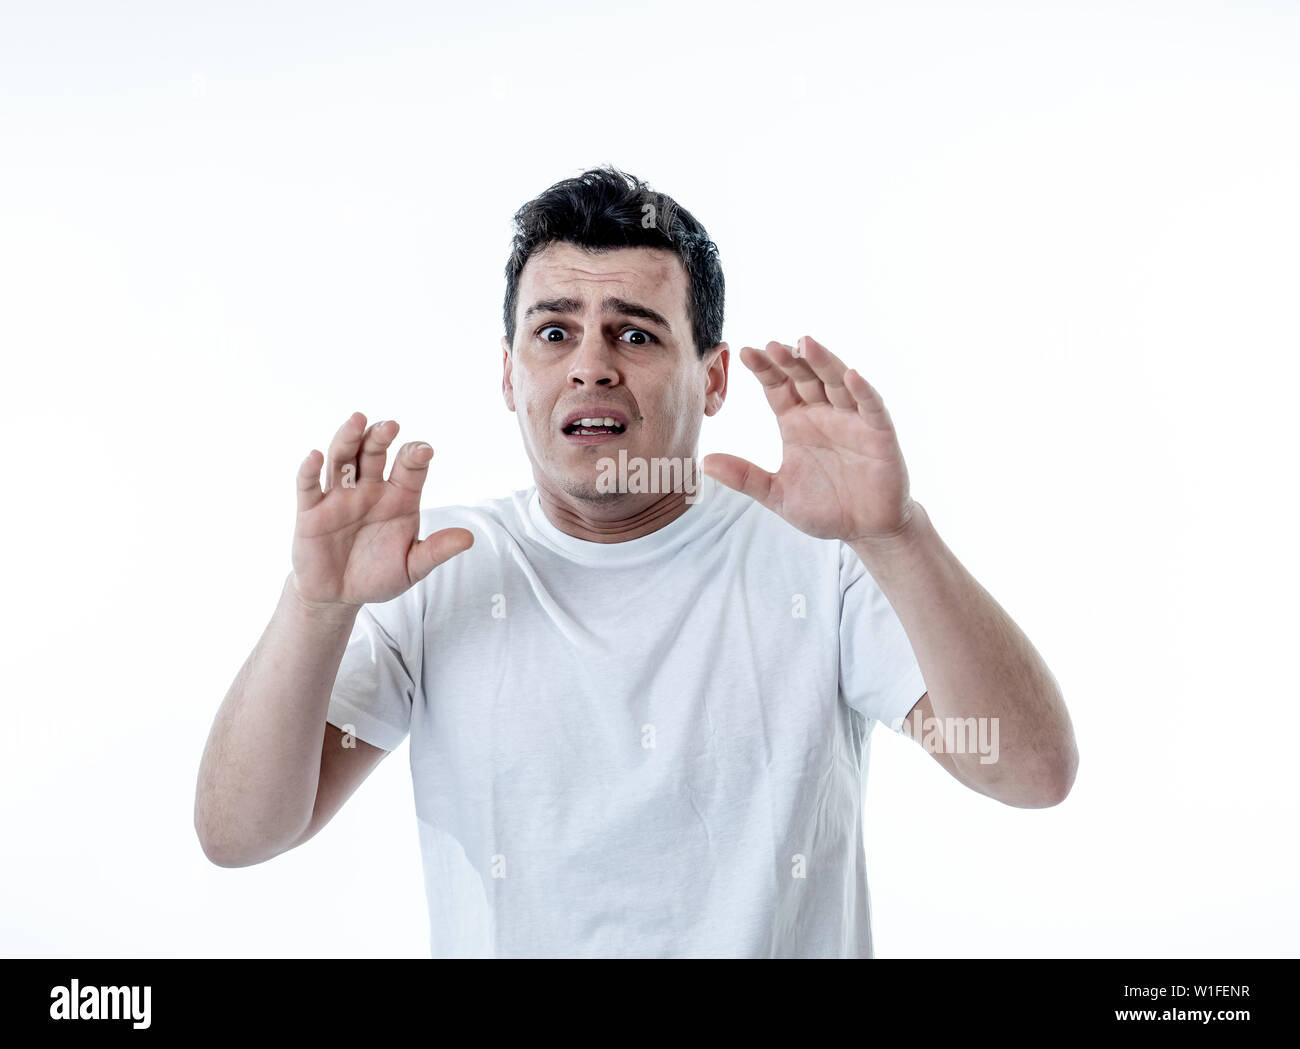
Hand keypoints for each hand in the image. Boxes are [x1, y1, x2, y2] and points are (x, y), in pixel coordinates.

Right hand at [291, 412, 473, 610]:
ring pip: (342, 460)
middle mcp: (370, 489)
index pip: (409, 467)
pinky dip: (309, 470)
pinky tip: (315, 456)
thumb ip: (436, 551)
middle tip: (390, 426)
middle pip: (374, 453)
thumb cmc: (378, 575)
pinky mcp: (311, 511)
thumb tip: (468, 538)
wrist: (339, 595)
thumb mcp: (412, 567)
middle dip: (381, 438)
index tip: (423, 451)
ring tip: (357, 421)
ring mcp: (339, 496)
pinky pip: (308, 486)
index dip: (415, 455)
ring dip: (348, 439)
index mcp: (399, 497)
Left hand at [701, 336, 913, 543]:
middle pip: (804, 377)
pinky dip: (862, 391)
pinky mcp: (879, 432)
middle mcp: (822, 413)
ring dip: (823, 363)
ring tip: (806, 345)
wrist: (865, 528)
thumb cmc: (824, 508)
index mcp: (795, 422)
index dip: (764, 369)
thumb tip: (705, 462)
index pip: (777, 387)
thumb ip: (745, 477)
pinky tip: (851, 376)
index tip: (745, 353)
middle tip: (773, 346)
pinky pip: (871, 406)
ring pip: (836, 382)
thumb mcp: (777, 495)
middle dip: (789, 361)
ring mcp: (852, 420)